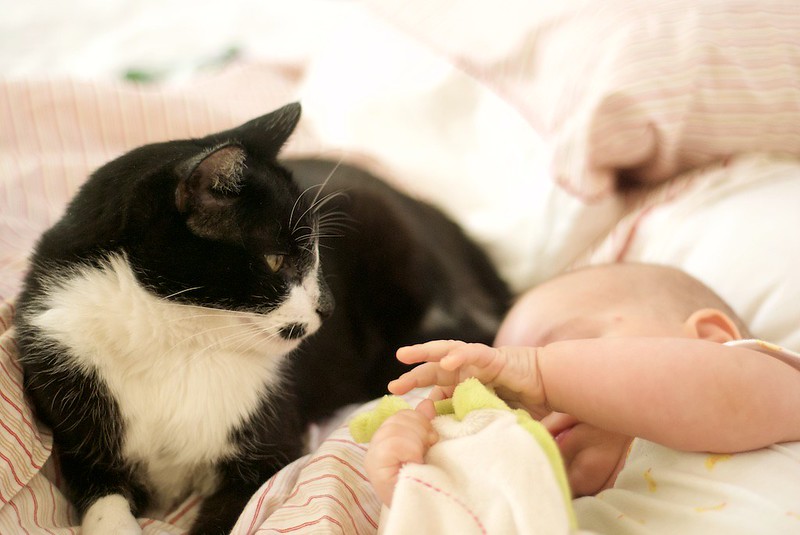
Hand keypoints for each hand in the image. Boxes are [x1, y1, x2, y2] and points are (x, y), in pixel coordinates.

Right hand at [364, 399, 437, 505]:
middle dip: (420, 431)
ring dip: (416, 442)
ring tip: (420, 458)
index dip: (420, 421)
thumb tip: (428, 402)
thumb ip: (424, 425)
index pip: (402, 414)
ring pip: (396, 428)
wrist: (421, 511)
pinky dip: (410, 451)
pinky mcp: (374, 467)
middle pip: (399, 418)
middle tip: (427, 448)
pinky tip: (413, 464)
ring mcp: (372, 457)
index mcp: (387, 438)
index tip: (431, 438)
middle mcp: (375, 445)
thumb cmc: (423, 480)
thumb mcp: (426, 447)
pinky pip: (395, 443)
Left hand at [389, 340, 549, 417]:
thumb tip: (459, 447)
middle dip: (413, 378)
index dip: (422, 401)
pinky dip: (458, 357)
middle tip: (393, 387)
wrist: (551, 386)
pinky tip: (444, 362)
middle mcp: (469, 372)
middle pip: (434, 372)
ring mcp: (479, 362)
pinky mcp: (493, 357)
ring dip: (425, 353)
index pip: (438, 392)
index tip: (405, 414)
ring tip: (405, 356)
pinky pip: (473, 354)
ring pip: (446, 353)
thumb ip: (476, 425)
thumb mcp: (493, 418)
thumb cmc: (525, 403)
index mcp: (466, 387)